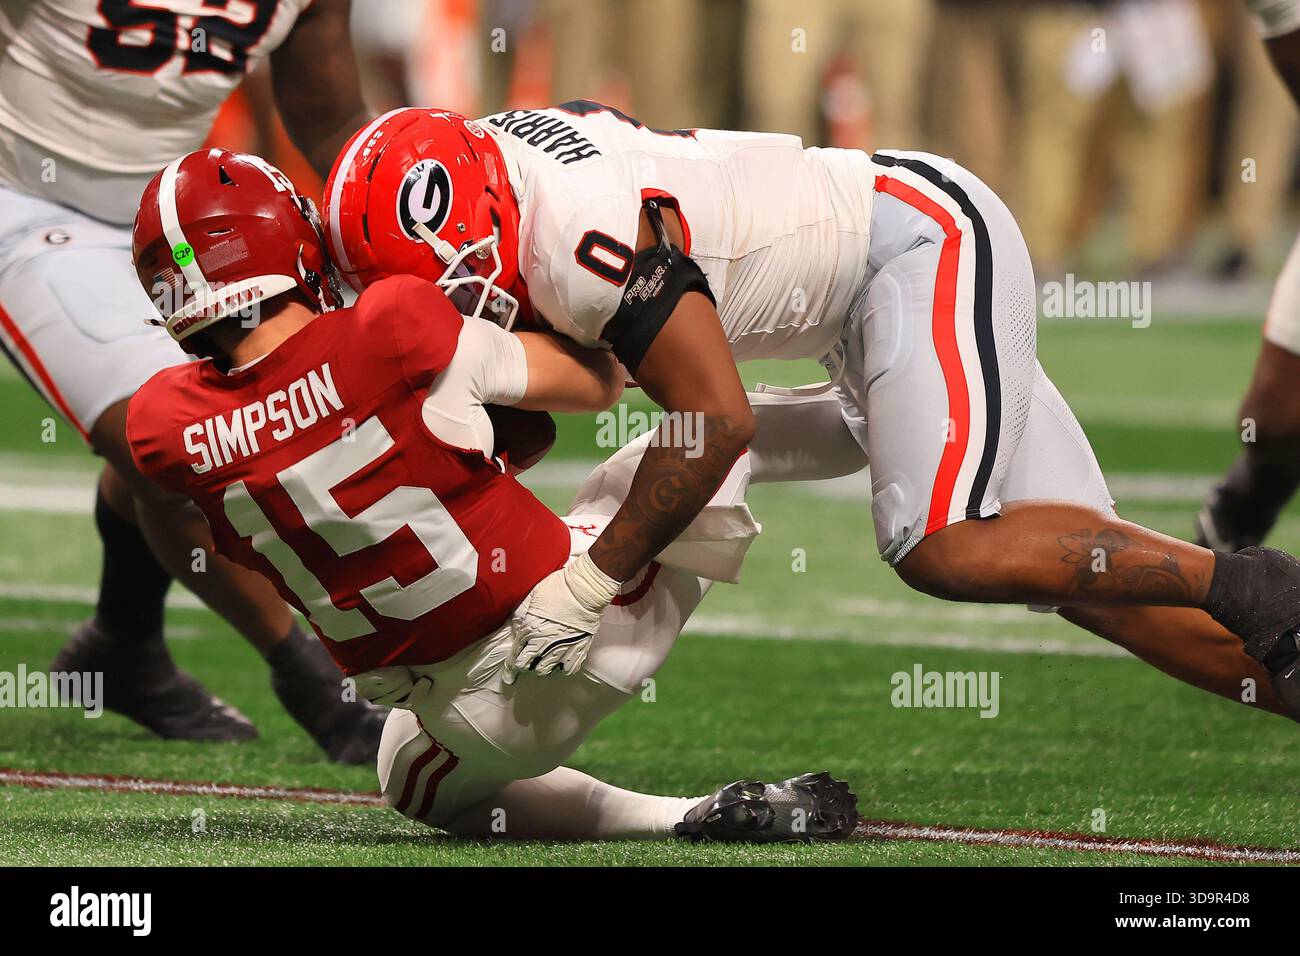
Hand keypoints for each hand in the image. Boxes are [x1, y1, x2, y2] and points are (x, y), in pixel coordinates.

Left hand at [503, 553, 620, 683]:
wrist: (585, 589)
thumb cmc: (560, 588)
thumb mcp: (534, 596)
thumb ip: (522, 613)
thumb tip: (516, 625)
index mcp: (531, 628)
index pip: (516, 653)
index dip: (510, 665)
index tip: (509, 674)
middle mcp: (544, 642)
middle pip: (528, 665)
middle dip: (524, 666)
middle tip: (525, 663)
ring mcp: (562, 647)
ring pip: (546, 669)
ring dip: (541, 667)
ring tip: (542, 661)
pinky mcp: (578, 648)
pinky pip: (568, 668)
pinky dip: (562, 668)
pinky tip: (560, 662)